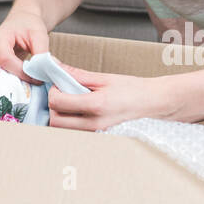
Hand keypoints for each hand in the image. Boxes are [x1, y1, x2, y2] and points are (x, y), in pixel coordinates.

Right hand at [0, 7, 50, 85]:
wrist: (22, 20)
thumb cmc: (29, 25)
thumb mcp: (40, 35)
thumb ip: (42, 54)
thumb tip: (45, 72)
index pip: (5, 60)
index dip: (21, 72)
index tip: (36, 79)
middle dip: (9, 85)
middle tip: (28, 88)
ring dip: (5, 87)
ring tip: (23, 87)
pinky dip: (4, 86)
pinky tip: (18, 84)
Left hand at [47, 63, 181, 130]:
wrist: (150, 103)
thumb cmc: (131, 89)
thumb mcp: (103, 78)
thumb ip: (77, 75)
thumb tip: (56, 67)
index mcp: (95, 106)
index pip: (58, 103)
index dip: (53, 91)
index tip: (59, 83)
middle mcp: (93, 124)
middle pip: (55, 121)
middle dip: (53, 105)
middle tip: (62, 92)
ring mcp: (95, 133)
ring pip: (61, 129)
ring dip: (60, 115)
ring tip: (71, 100)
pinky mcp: (96, 136)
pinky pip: (73, 132)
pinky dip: (69, 121)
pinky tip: (78, 109)